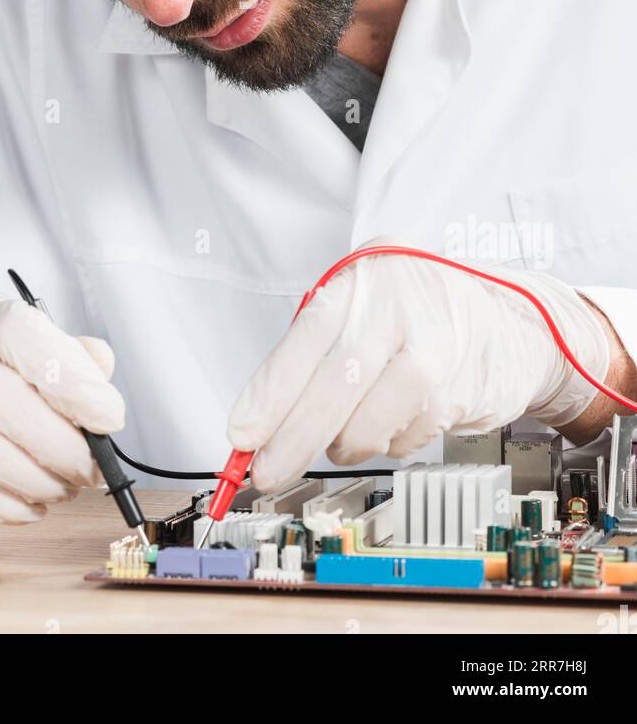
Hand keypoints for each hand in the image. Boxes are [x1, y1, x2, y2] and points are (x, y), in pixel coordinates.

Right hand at [0, 289, 124, 520]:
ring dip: (43, 481)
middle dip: (66, 448)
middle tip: (94, 467)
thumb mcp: (22, 338)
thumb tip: (102, 372)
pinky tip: (36, 501)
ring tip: (67, 484)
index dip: (76, 383)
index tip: (110, 418)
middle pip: (10, 405)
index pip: (28, 339)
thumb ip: (68, 352)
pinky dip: (14, 504)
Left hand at [226, 242, 608, 491]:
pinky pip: (403, 440)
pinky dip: (387, 443)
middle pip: (335, 384)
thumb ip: (317, 351)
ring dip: (344, 445)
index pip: (305, 338)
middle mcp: (398, 305)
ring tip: (346, 433)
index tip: (242, 434)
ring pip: (368, 422)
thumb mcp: (364, 306)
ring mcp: (435, 347)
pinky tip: (394, 419)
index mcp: (362, 280)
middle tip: (268, 471)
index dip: (269, 393)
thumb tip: (261, 419)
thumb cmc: (421, 312)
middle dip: (293, 439)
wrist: (510, 322)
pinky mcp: (460, 390)